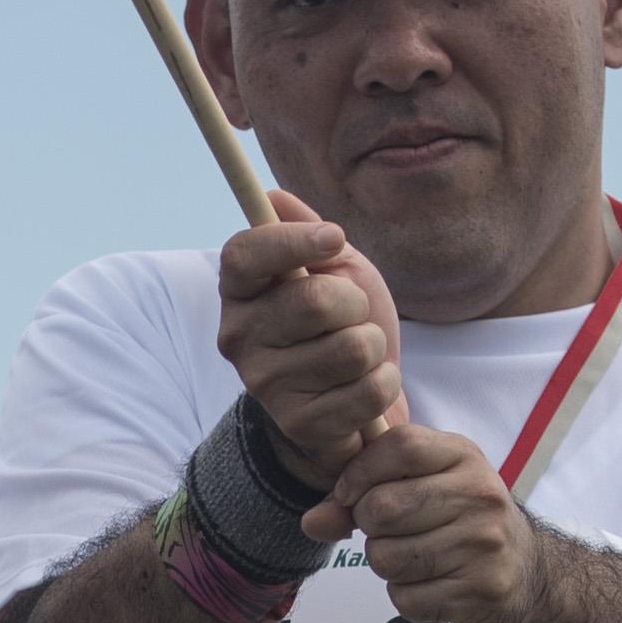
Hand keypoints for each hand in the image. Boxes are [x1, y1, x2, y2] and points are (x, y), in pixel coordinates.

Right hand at [214, 196, 405, 486]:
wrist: (349, 398)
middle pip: (316, 301)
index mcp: (239, 291)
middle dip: (356, 304)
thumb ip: (305, 231)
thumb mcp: (330, 268)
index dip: (293, 240)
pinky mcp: (298, 424)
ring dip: (374, 347)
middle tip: (351, 316)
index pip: (244, 254)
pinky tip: (364, 386)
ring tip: (358, 355)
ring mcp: (264, 385)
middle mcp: (238, 338)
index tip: (335, 236)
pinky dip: (383, 383)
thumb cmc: (339, 323)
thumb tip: (274, 198)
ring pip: (352, 348)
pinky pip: (368, 391)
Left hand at [331, 420, 544, 622]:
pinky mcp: (480, 590)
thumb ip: (361, 496)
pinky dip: (407, 597)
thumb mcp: (423, 489)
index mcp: (464, 457)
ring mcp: (484, 544)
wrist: (526, 574)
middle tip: (389, 533)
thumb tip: (310, 522)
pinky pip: (406, 598)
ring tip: (414, 558)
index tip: (350, 494)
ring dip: (386, 565)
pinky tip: (433, 585)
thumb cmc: (461, 522)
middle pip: (382, 507)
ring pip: (387, 558)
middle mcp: (480, 495)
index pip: (400, 445)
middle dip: (369, 527)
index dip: (360, 472)